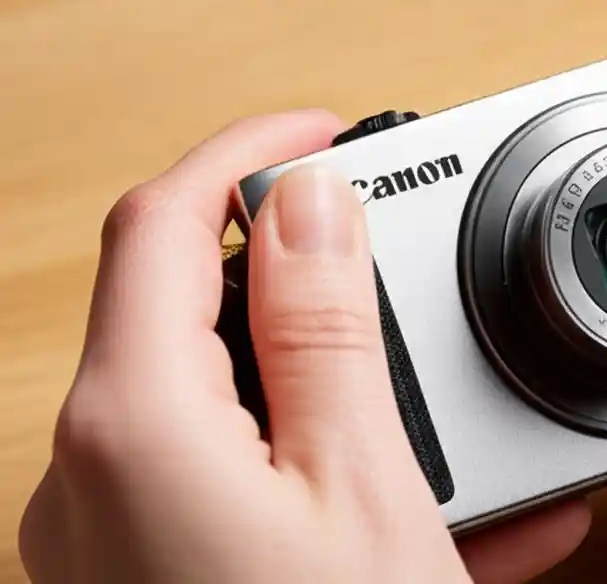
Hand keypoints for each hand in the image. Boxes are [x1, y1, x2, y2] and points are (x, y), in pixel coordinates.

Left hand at [19, 111, 589, 582]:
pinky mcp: (151, 580)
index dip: (246, 154)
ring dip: (340, 393)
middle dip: (307, 280)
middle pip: (190, 310)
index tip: (322, 131)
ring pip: (231, 407)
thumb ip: (322, 328)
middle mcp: (93, 475)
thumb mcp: (360, 489)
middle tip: (396, 268)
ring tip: (448, 424)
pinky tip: (436, 514)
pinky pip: (240, 488)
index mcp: (133, 425)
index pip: (165, 220)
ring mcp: (117, 536)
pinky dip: (328, 473)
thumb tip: (308, 202)